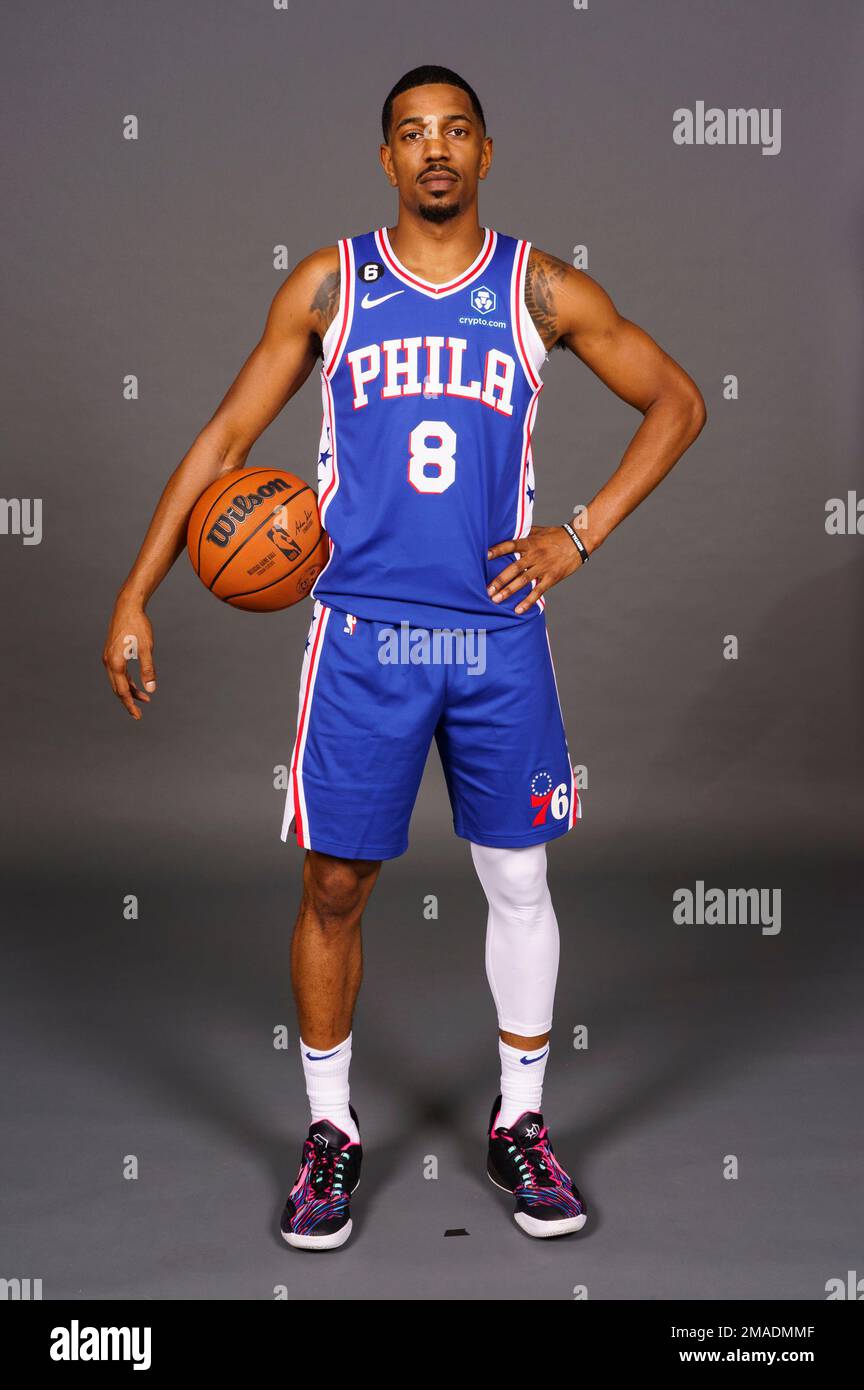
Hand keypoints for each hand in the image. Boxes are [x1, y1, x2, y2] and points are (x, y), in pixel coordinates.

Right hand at [103, 597, 155, 719]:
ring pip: (117, 681)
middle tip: (140, 713)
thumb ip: (148, 670)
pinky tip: (137, 683)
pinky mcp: (111, 653)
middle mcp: (108, 662)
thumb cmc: (138, 626)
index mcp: (116, 663)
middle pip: (117, 688)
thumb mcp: (147, 648)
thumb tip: (151, 690)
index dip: (130, 705)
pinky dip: (126, 680)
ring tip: (145, 698)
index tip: (138, 716)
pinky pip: (117, 672)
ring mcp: (108, 657)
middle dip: (129, 701)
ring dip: (129, 690)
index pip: (122, 691)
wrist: (127, 607)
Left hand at [486, 524, 586, 613]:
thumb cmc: (556, 535)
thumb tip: (507, 532)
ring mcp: (543, 567)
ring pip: (523, 581)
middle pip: (514, 568)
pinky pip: (538, 591)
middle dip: (500, 580)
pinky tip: (518, 610)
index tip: (485, 556)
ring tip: (496, 600)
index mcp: (530, 542)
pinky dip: (528, 601)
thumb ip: (523, 534)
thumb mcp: (539, 531)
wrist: (579, 541)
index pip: (510, 545)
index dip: (498, 550)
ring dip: (509, 591)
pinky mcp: (552, 578)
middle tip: (487, 590)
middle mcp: (535, 555)